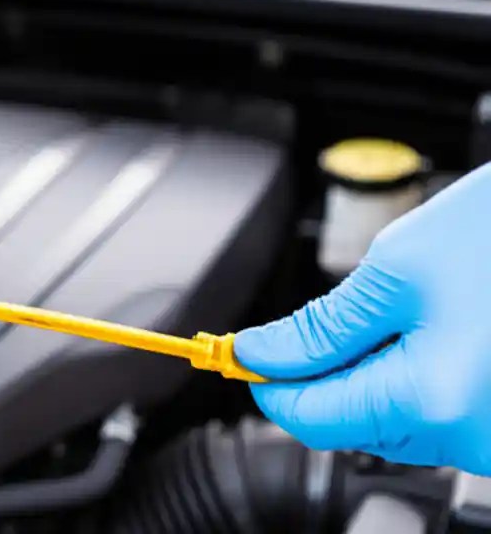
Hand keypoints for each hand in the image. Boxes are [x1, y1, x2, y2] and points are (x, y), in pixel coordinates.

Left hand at [235, 163, 490, 474]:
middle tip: (316, 319)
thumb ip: (320, 327)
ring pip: (394, 417)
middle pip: (351, 423)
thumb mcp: (397, 269)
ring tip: (393, 311)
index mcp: (432, 402)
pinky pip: (438, 410)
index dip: (268, 382)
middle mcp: (472, 439)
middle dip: (320, 374)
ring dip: (368, 372)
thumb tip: (262, 354)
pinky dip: (414, 374)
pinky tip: (426, 327)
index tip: (240, 352)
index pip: (310, 418)